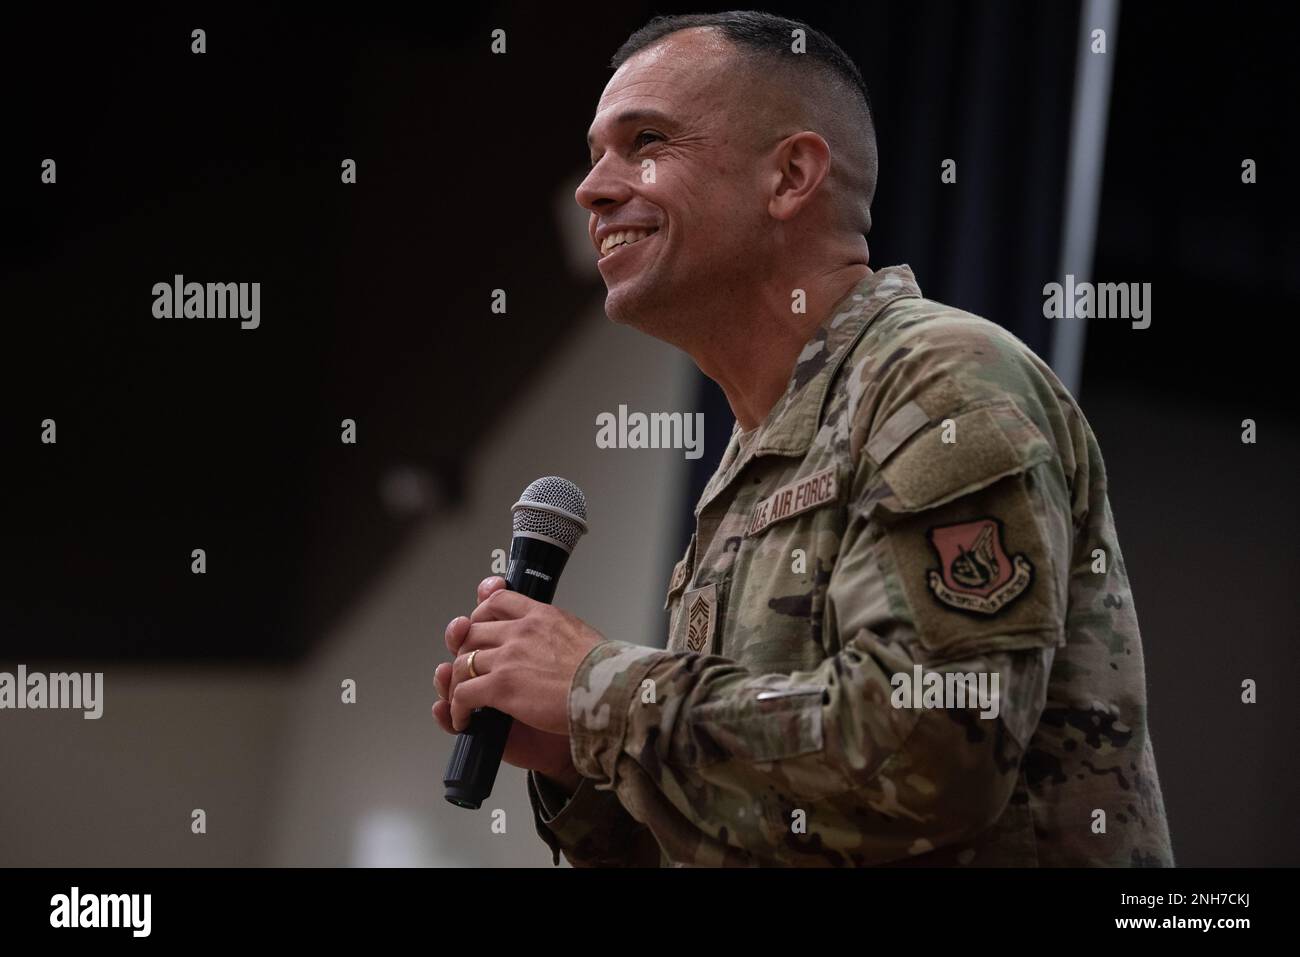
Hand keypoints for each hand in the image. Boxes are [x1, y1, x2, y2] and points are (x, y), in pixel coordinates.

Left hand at [433, 576, 599, 782]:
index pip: (499, 600)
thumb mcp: (584, 638)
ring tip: (462, 699)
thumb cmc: (608, 674)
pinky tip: (464, 718)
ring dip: (457, 683)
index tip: (478, 624)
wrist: (612, 693)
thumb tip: (561, 644)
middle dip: (464, 650)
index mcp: (543, 616)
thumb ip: (561, 635)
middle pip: (472, 631)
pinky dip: (457, 709)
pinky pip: (463, 694)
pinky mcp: (501, 685)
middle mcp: (521, 631)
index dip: (481, 613)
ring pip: (461, 663)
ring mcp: (508, 657)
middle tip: (466, 669)